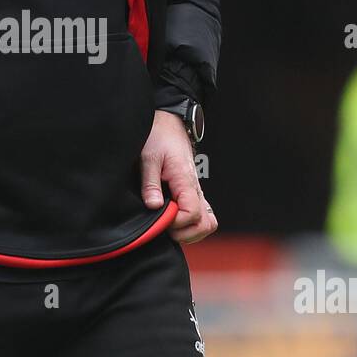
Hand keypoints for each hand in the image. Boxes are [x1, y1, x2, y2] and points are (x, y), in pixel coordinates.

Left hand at [140, 109, 217, 244]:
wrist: (169, 124)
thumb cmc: (159, 137)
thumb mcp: (149, 156)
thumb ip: (150, 183)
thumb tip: (153, 206)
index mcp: (186, 181)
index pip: (192, 214)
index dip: (175, 222)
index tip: (159, 218)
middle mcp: (196, 190)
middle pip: (205, 225)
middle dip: (184, 232)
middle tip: (163, 225)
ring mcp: (197, 193)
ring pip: (206, 223)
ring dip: (189, 231)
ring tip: (168, 224)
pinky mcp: (193, 194)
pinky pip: (201, 216)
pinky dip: (190, 224)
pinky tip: (172, 218)